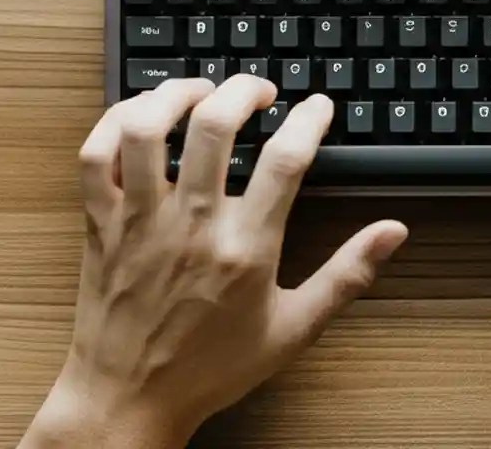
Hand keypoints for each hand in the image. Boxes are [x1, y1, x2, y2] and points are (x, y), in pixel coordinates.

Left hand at [20, 76, 407, 448]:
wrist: (128, 400)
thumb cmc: (209, 369)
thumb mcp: (294, 328)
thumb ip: (347, 275)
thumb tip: (392, 233)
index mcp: (245, 249)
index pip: (285, 160)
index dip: (309, 119)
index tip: (317, 106)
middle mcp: (191, 226)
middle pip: (214, 125)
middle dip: (243, 89)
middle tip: (260, 91)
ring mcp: (140, 221)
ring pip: (148, 128)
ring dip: (176, 93)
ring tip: (201, 90)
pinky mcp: (100, 223)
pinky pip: (97, 154)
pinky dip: (116, 120)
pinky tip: (143, 116)